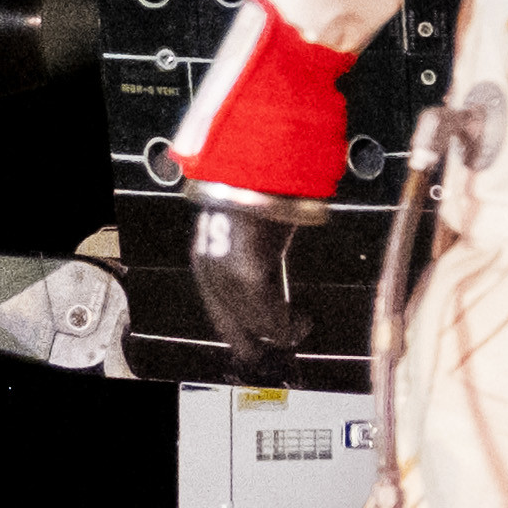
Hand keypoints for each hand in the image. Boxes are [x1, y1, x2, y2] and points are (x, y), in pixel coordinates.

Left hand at [192, 199, 309, 361]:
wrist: (266, 166)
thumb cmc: (262, 190)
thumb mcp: (251, 229)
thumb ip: (254, 257)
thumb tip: (270, 282)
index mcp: (206, 258)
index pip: (220, 310)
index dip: (241, 331)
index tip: (261, 341)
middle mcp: (210, 269)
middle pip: (235, 321)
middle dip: (264, 334)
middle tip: (290, 335)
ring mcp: (226, 273)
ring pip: (253, 322)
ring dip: (279, 331)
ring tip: (299, 326)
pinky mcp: (248, 273)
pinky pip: (270, 314)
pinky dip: (288, 325)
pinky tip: (301, 321)